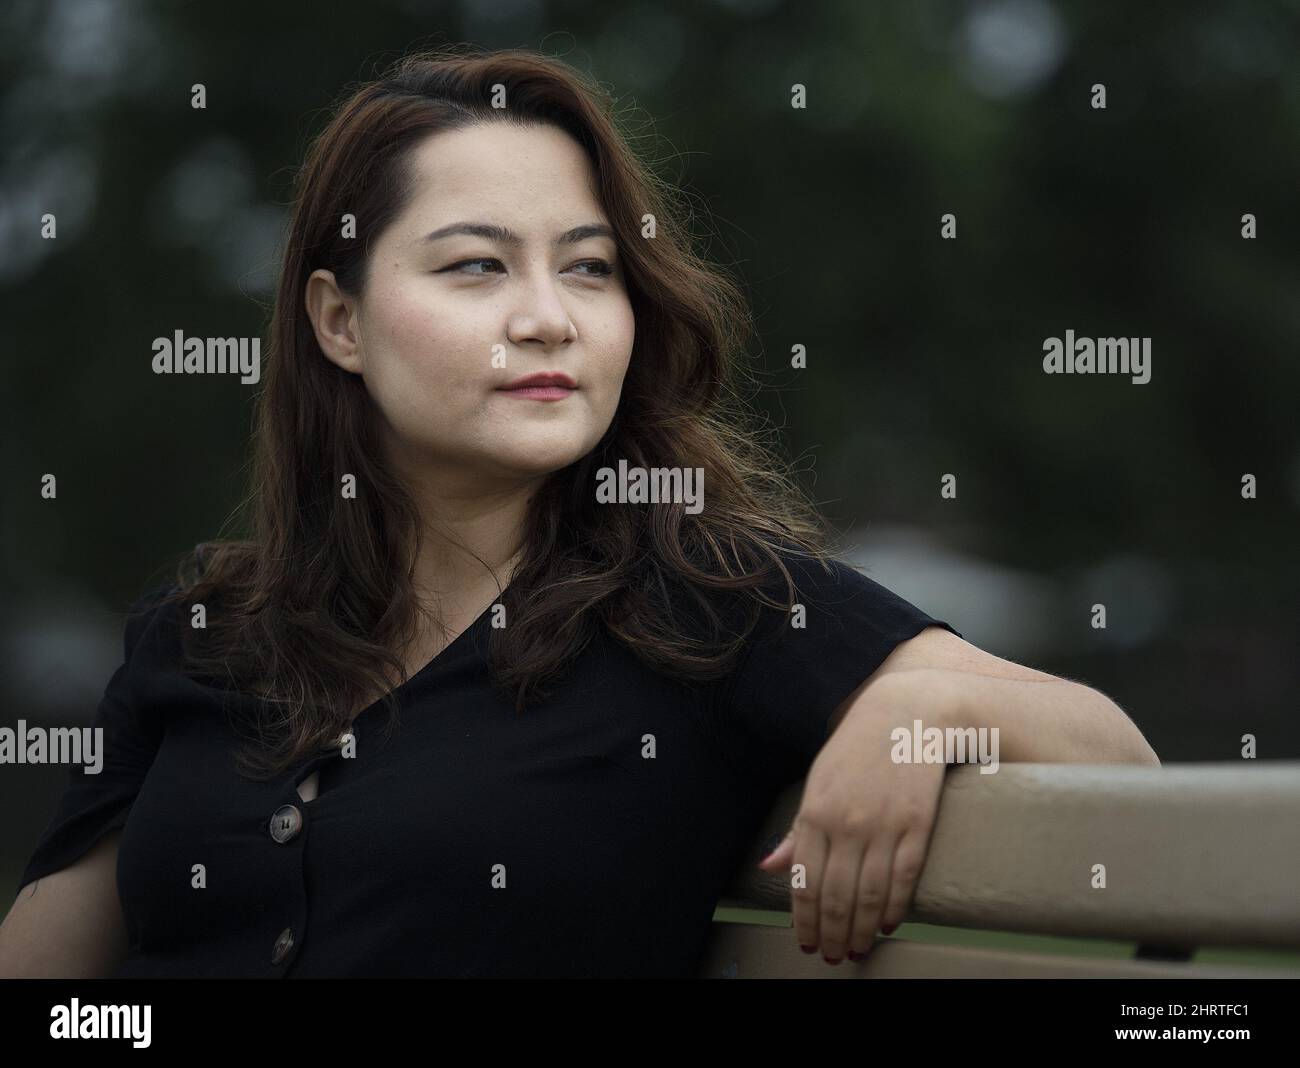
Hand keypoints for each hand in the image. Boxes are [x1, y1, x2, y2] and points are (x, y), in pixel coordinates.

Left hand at [756, 669, 953, 963]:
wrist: (906, 714)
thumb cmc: (855, 748)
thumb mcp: (817, 781)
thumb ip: (796, 829)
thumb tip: (768, 867)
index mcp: (815, 812)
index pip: (805, 881)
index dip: (803, 919)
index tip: (804, 942)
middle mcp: (847, 823)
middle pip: (835, 895)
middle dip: (830, 933)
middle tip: (830, 956)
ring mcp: (883, 825)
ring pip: (868, 895)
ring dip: (859, 930)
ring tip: (855, 950)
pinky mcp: (917, 824)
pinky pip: (903, 878)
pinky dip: (894, 907)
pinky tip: (887, 924)